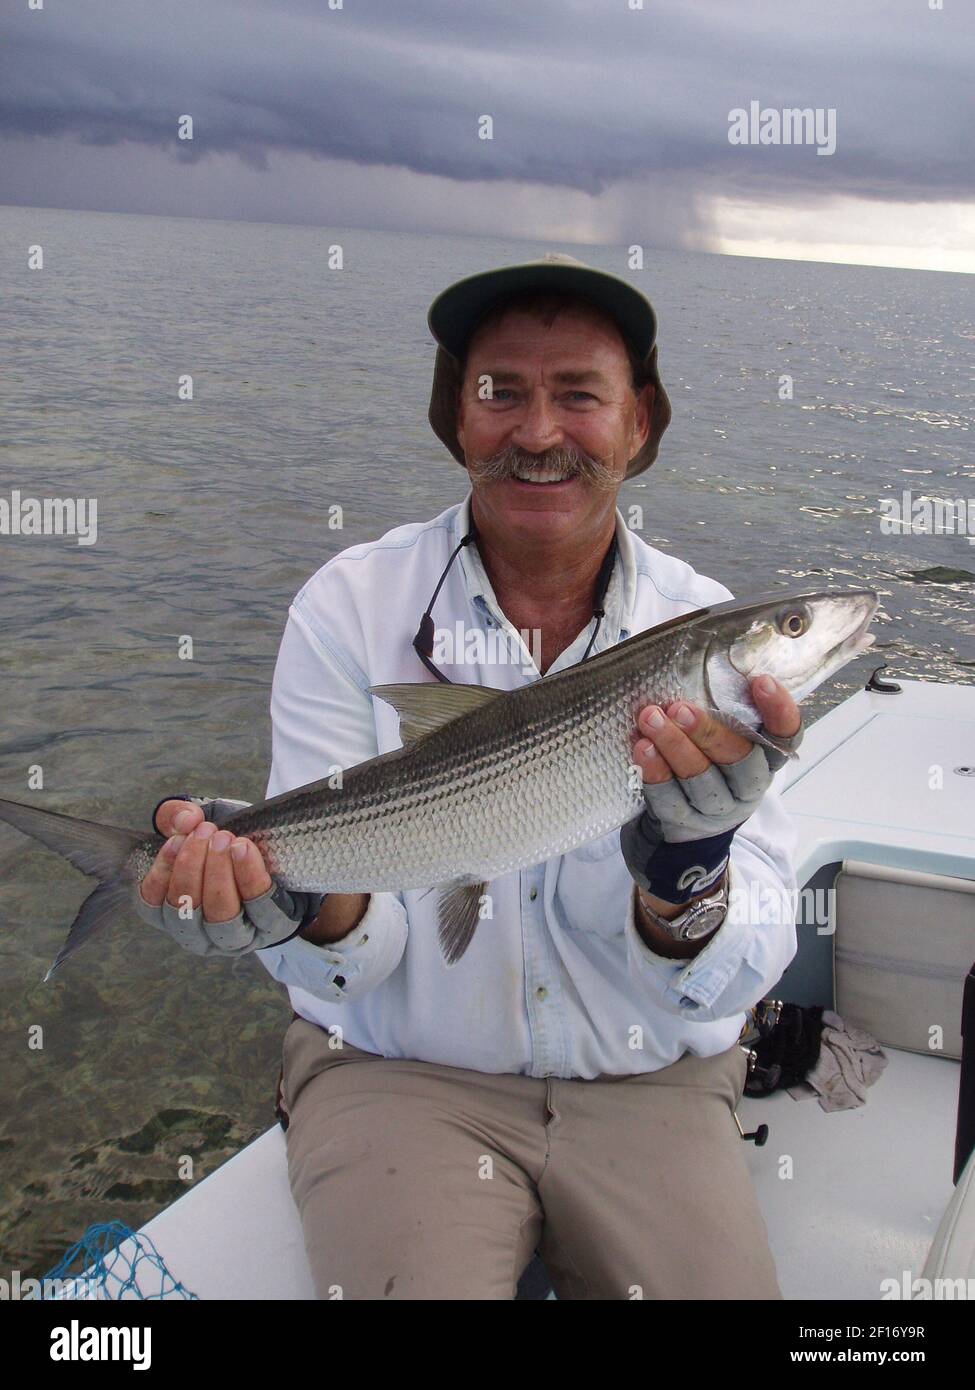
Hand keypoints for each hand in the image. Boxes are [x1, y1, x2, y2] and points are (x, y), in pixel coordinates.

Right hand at [135, 800, 308, 955]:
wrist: (282, 863)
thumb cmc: (229, 847)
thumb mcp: (200, 825)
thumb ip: (179, 816)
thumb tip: (185, 820)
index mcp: (173, 914)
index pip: (152, 905)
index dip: (161, 871)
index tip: (176, 839)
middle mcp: (199, 934)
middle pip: (185, 911)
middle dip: (191, 866)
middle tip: (205, 831)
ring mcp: (235, 938)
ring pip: (219, 914)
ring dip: (217, 872)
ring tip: (223, 839)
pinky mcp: (270, 928)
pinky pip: (259, 906)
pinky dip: (248, 874)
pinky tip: (243, 848)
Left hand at [631, 674, 801, 821]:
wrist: (690, 821)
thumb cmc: (710, 758)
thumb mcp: (725, 732)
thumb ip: (724, 704)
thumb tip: (701, 655)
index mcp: (768, 757)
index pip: (787, 734)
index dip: (779, 710)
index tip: (760, 680)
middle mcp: (750, 783)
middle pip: (739, 758)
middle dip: (708, 731)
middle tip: (680, 708)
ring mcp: (719, 807)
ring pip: (700, 777)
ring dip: (673, 746)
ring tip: (649, 719)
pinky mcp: (687, 823)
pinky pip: (670, 799)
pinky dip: (655, 772)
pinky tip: (641, 749)